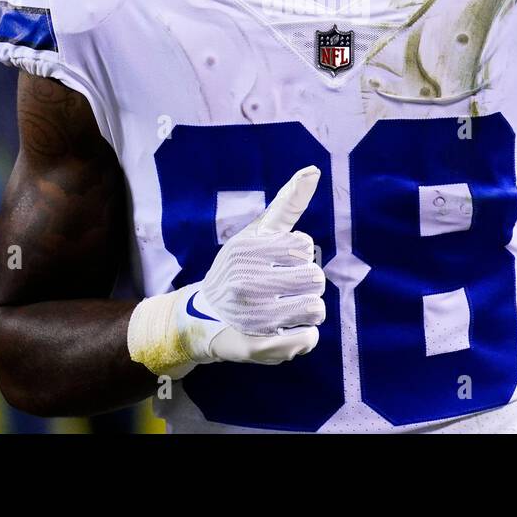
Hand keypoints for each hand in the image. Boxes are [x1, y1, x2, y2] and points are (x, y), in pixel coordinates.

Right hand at [127, 165, 326, 377]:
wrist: (200, 319)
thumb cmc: (237, 270)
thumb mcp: (256, 233)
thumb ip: (287, 204)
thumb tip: (314, 170)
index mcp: (247, 250)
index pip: (304, 246)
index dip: (297, 255)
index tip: (278, 262)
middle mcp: (246, 282)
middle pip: (315, 278)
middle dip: (305, 283)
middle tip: (282, 289)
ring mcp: (253, 316)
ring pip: (316, 309)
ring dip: (307, 310)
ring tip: (285, 310)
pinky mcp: (260, 346)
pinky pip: (308, 338)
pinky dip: (304, 335)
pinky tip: (285, 330)